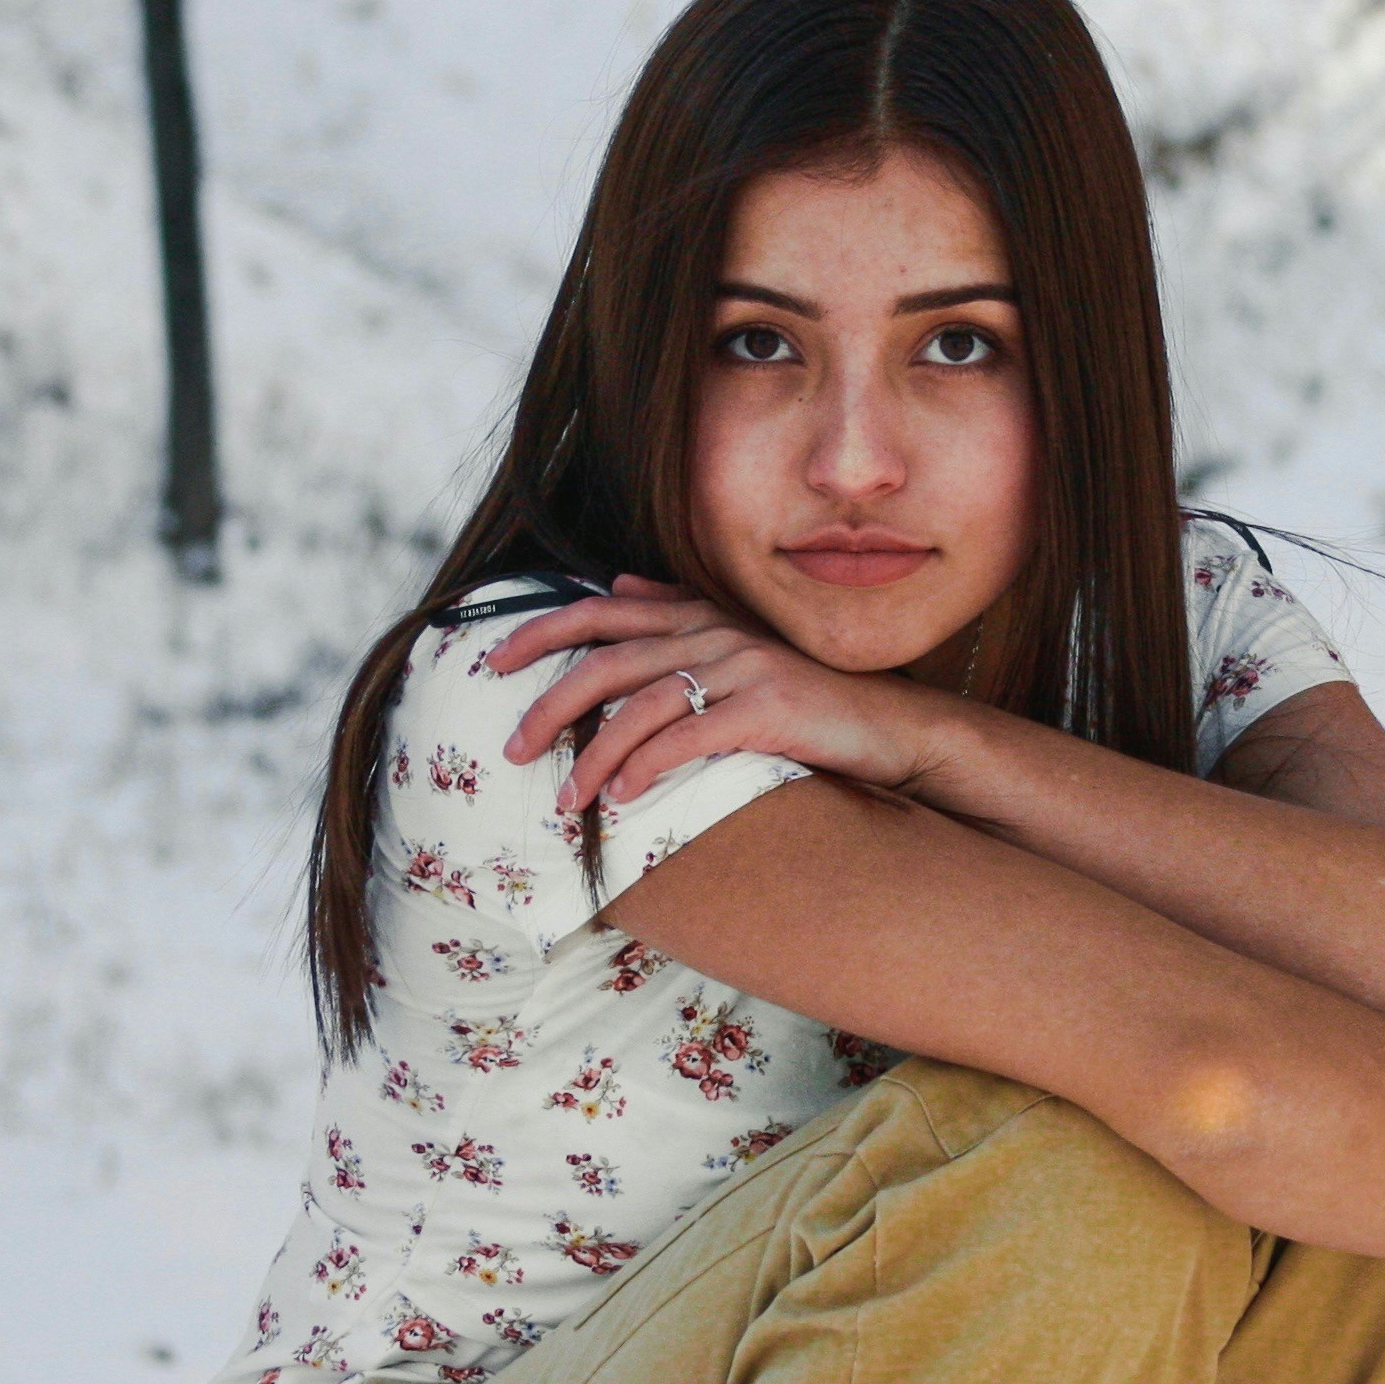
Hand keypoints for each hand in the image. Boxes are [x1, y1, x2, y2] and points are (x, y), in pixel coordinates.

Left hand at [485, 579, 962, 811]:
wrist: (892, 729)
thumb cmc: (810, 701)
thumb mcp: (741, 650)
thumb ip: (680, 616)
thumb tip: (622, 583)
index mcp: (701, 617)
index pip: (603, 610)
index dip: (541, 630)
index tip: (492, 661)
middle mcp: (715, 634)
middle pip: (607, 660)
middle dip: (549, 705)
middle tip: (511, 748)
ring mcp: (742, 668)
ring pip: (640, 707)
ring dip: (592, 757)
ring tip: (564, 800)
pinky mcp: (768, 709)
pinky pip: (689, 738)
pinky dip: (647, 769)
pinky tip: (622, 800)